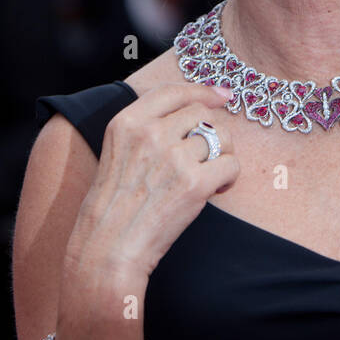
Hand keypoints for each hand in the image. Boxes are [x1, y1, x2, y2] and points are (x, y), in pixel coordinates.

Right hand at [67, 83, 238, 281]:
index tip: (221, 96)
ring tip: (210, 176)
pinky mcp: (194, 183)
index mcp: (126, 122)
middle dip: (212, 132)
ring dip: (223, 155)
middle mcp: (150, 133)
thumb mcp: (118, 153)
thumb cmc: (115, 206)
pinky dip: (229, 178)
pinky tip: (215, 190)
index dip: (201, 91)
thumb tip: (198, 111)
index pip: (172, 92)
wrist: (108, 248)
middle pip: (201, 114)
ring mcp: (173, 157)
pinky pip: (231, 164)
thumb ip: (148, 129)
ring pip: (221, 137)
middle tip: (208, 156)